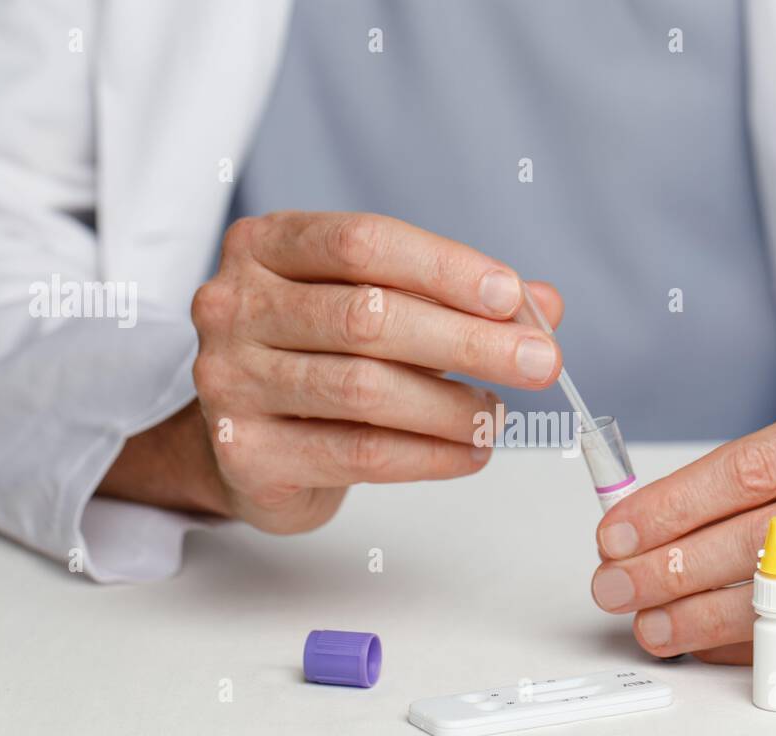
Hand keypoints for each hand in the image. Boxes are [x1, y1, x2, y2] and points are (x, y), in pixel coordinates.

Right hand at [103, 212, 563, 529]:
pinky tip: (470, 452)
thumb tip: (545, 305)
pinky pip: (359, 453)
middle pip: (367, 315)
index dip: (445, 268)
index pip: (364, 242)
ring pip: (365, 388)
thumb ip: (455, 300)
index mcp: (265, 245)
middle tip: (539, 362)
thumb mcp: (384, 308)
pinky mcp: (246, 453)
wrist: (248, 448)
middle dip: (468, 340)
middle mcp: (233, 305)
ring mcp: (230, 380)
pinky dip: (430, 454)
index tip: (512, 296)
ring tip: (498, 414)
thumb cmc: (320, 359)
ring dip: (452, 405)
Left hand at [589, 384, 775, 662]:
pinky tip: (715, 643)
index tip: (614, 536)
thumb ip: (751, 477)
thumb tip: (649, 532)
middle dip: (674, 569)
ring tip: (654, 627)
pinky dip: (764, 646)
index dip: (671, 509)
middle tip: (616, 588)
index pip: (749, 470)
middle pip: (768, 537)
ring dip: (708, 618)